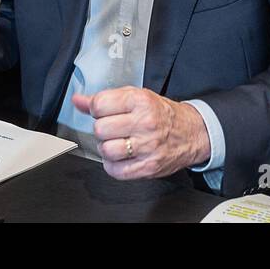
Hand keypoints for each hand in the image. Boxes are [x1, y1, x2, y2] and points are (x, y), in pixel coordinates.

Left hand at [72, 87, 210, 180]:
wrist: (191, 132)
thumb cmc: (161, 114)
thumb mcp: (135, 97)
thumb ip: (105, 98)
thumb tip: (78, 100)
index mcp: (140, 100)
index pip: (99, 104)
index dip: (96, 109)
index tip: (102, 111)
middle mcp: (144, 122)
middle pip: (100, 128)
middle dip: (102, 129)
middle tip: (111, 128)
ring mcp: (147, 146)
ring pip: (106, 150)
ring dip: (107, 148)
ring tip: (117, 142)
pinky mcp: (149, 167)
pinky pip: (116, 170)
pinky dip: (113, 165)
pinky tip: (122, 157)